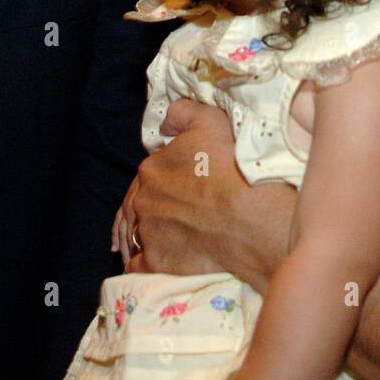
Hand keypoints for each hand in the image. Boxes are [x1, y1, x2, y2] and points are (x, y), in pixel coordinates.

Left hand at [121, 99, 295, 286]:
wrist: (248, 216)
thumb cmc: (232, 166)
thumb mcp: (210, 121)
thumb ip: (182, 113)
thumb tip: (165, 123)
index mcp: (151, 168)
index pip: (147, 175)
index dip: (159, 180)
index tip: (169, 188)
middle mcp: (143, 200)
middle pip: (135, 205)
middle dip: (139, 209)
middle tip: (149, 217)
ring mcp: (148, 232)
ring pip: (132, 235)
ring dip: (132, 238)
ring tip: (135, 244)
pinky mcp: (157, 261)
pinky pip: (137, 265)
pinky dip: (136, 264)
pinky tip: (138, 265)